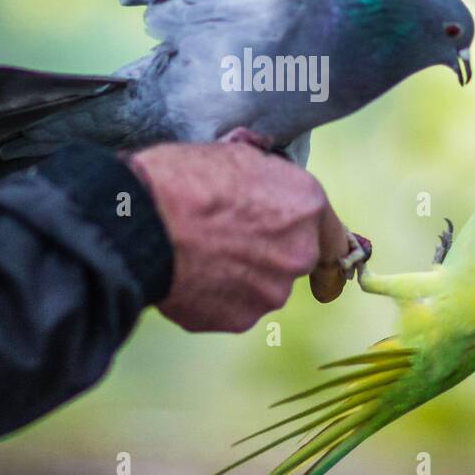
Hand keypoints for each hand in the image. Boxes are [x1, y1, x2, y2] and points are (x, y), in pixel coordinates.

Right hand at [126, 143, 352, 332]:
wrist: (139, 223)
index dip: (313, 234)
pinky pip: (231, 307)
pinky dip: (214, 296)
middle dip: (267, 251)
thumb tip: (264, 172)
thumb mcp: (234, 154)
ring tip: (200, 252)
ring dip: (241, 275)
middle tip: (227, 234)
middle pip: (293, 259)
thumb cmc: (182, 179)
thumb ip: (266, 175)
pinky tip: (189, 271)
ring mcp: (270, 293)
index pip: (334, 233)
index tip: (302, 241)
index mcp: (306, 205)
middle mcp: (299, 254)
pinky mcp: (238, 320)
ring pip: (262, 286)